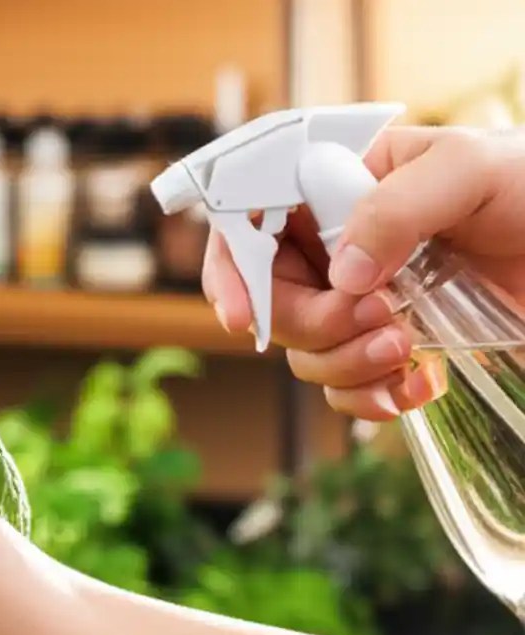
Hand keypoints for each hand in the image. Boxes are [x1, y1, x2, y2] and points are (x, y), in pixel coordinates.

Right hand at [204, 126, 524, 418]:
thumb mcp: (469, 169)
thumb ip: (396, 208)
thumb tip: (342, 275)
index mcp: (339, 188)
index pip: (251, 224)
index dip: (233, 272)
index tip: (241, 316)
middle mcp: (340, 246)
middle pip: (273, 301)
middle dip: (311, 323)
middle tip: (373, 318)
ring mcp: (366, 300)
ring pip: (306, 351)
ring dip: (344, 364)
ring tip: (403, 347)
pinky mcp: (395, 344)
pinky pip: (348, 389)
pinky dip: (371, 398)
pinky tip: (417, 384)